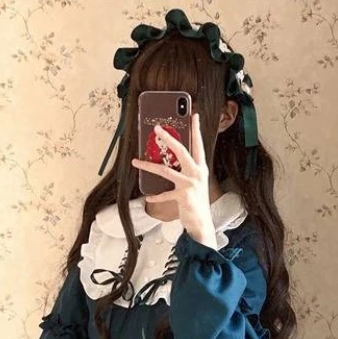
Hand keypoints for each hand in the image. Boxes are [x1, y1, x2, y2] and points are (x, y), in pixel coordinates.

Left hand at [131, 112, 217, 248]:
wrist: (202, 223)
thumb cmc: (196, 202)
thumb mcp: (194, 183)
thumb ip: (185, 171)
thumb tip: (168, 160)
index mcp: (200, 168)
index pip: (198, 145)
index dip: (196, 130)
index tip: (193, 115)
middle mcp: (197, 173)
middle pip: (181, 151)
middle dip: (168, 138)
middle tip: (156, 128)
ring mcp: (190, 184)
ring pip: (165, 170)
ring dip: (148, 166)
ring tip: (135, 162)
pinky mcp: (183, 196)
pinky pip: (164, 194)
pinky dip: (156, 196)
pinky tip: (148, 197)